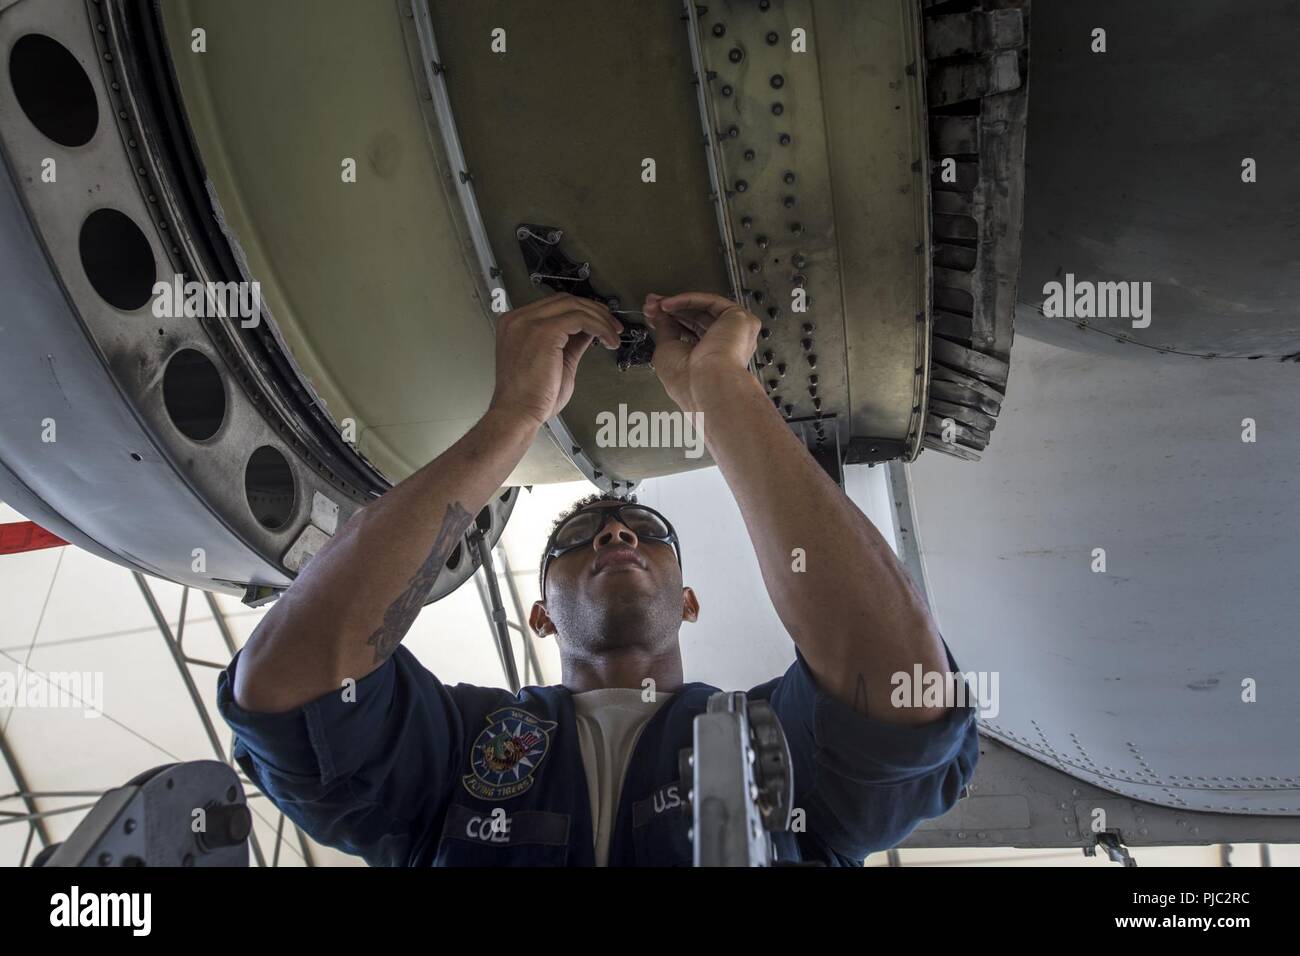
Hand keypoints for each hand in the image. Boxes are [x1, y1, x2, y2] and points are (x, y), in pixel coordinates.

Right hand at [488, 293, 622, 426]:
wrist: (518, 413)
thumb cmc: (530, 397)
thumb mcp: (556, 361)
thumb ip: (570, 343)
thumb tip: (588, 331)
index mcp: (516, 325)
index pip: (555, 305)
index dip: (582, 311)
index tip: (601, 322)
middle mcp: (519, 319)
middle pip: (565, 300)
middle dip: (594, 311)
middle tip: (613, 326)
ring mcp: (528, 322)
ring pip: (574, 306)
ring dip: (600, 319)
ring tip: (614, 335)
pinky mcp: (543, 331)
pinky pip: (579, 318)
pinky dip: (599, 326)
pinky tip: (608, 339)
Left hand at [643, 292, 760, 412]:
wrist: (709, 384)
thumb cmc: (690, 382)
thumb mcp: (667, 351)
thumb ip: (664, 330)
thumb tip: (658, 315)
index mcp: (711, 361)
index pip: (690, 334)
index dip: (670, 322)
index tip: (652, 314)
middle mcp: (726, 348)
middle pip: (697, 319)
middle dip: (671, 311)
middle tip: (652, 305)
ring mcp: (734, 333)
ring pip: (704, 309)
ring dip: (677, 304)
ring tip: (657, 304)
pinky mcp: (739, 319)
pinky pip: (711, 302)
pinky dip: (688, 300)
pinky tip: (670, 304)